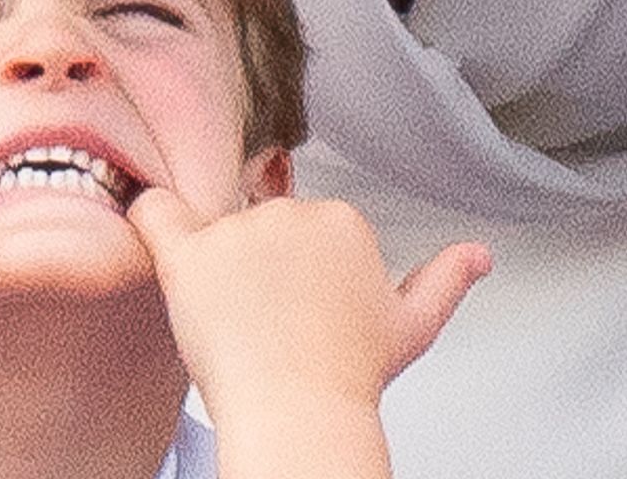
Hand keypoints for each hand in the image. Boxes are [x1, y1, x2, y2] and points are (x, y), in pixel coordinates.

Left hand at [127, 189, 488, 414]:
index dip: (296, 269)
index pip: (301, 228)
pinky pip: (153, 212)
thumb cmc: (350, 377)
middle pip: (257, 224)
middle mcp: (292, 214)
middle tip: (265, 320)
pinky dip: (147, 217)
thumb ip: (446, 280)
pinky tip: (152, 236)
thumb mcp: (413, 326)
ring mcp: (239, 231)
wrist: (301, 414)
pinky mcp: (190, 255)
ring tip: (231, 323)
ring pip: (210, 230)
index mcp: (343, 221)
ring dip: (214, 267)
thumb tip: (479, 256)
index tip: (299, 307)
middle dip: (257, 265)